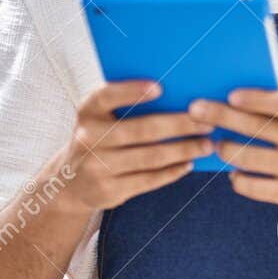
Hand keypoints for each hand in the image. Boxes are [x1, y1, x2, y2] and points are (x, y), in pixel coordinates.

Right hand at [54, 80, 214, 212]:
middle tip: (208, 121)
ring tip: (207, 145)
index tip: (160, 87)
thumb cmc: (98, 138)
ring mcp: (98, 167)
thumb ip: (124, 104)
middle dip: (180, 125)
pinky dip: (173, 171)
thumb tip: (177, 93)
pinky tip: (190, 163)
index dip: (131, 91)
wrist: (69, 182)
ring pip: (151, 157)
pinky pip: (149, 180)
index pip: (107, 96)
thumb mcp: (99, 117)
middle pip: (142, 130)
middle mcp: (89, 139)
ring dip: (184, 150)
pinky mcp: (110, 191)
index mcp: (88, 112)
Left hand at [190, 89, 277, 210]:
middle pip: (256, 128)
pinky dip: (238, 179)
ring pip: (248, 159)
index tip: (229, 95)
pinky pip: (253, 186)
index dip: (254, 99)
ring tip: (218, 145)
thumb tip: (229, 99)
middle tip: (195, 110)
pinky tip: (235, 173)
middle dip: (221, 117)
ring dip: (226, 150)